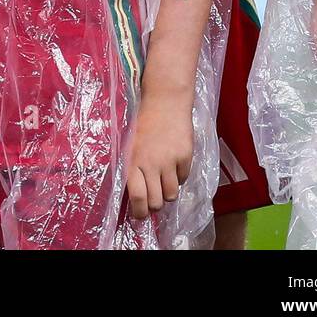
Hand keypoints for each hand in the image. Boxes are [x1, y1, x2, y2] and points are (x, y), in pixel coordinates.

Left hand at [125, 90, 192, 220]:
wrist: (165, 101)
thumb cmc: (144, 123)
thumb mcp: (131, 146)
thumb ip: (132, 169)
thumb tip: (135, 198)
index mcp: (133, 161)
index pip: (138, 198)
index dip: (140, 212)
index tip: (140, 215)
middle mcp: (151, 163)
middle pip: (156, 202)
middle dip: (155, 204)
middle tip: (154, 197)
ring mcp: (170, 160)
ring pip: (171, 194)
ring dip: (168, 192)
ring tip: (164, 179)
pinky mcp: (185, 156)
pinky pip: (183, 179)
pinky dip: (179, 176)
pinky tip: (174, 162)